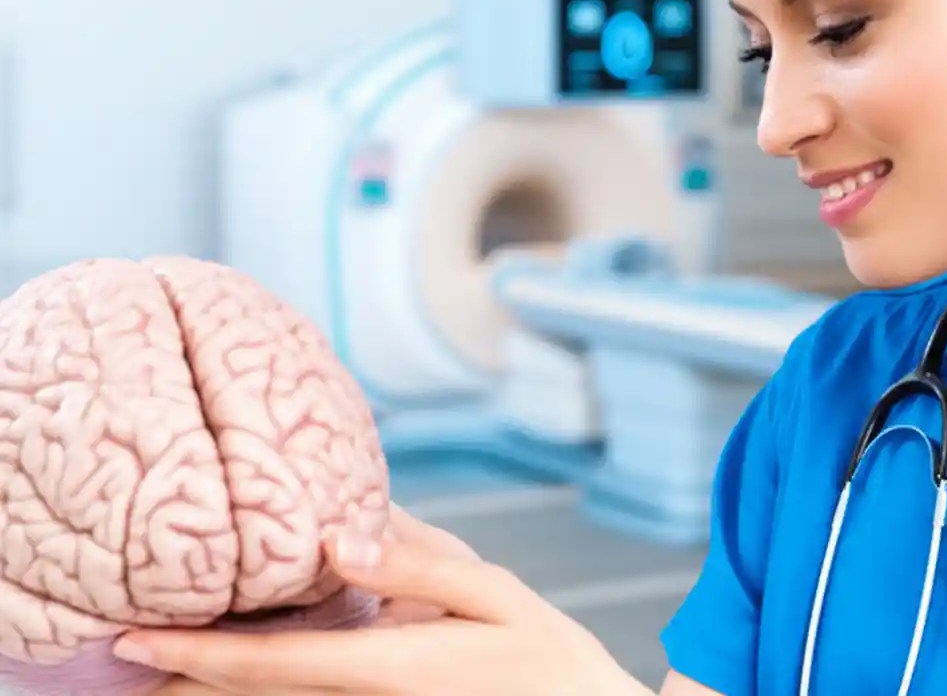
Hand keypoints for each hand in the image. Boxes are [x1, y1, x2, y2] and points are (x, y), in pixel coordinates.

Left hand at [113, 511, 651, 695]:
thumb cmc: (553, 661)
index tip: (134, 645)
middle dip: (186, 684)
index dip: (199, 657)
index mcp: (395, 665)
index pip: (275, 664)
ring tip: (163, 669)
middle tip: (119, 661)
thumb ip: (422, 566)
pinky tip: (253, 665)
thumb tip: (342, 538)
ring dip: (217, 688)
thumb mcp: (503, 596)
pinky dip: (270, 684)